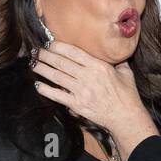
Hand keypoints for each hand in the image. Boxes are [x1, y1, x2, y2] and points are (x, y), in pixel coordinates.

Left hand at [32, 42, 157, 154]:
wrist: (125, 117)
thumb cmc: (127, 96)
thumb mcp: (126, 74)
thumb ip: (118, 62)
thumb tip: (116, 54)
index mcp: (98, 66)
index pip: (74, 53)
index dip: (59, 47)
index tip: (50, 43)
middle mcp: (87, 76)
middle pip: (62, 63)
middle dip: (47, 56)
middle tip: (36, 51)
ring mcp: (81, 91)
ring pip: (57, 77)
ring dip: (43, 70)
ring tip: (33, 64)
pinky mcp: (77, 104)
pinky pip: (58, 96)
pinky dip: (46, 90)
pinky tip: (38, 85)